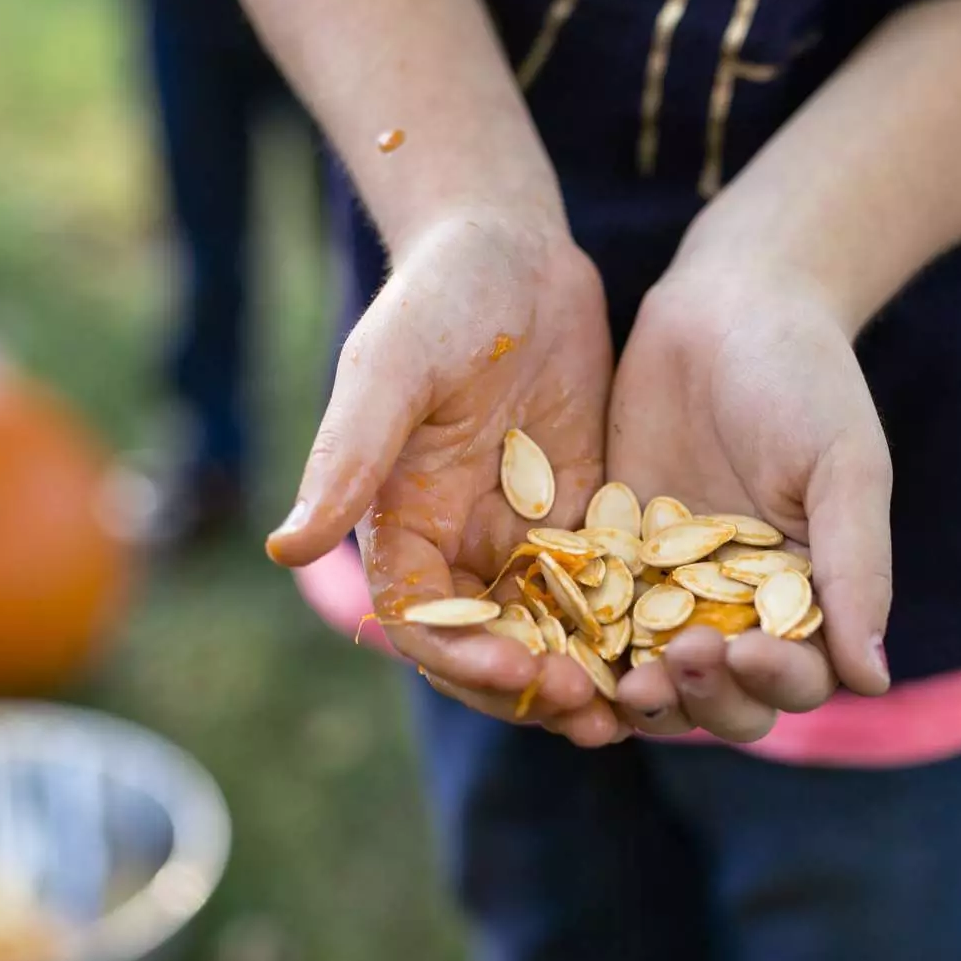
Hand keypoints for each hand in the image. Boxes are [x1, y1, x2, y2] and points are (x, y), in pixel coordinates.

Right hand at [264, 213, 625, 746]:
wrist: (512, 245)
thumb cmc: (437, 296)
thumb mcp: (392, 370)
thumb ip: (348, 456)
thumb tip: (282, 548)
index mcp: (402, 528)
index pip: (426, 627)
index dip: (467, 663)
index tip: (519, 675)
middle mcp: (462, 546)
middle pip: (493, 652)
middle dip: (536, 692)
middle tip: (593, 715)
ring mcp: (527, 538)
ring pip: (554, 637)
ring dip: (587, 678)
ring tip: (636, 706)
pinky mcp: (588, 518)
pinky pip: (609, 592)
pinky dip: (633, 629)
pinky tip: (678, 651)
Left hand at [606, 259, 893, 743]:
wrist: (728, 306)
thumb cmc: (807, 380)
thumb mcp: (844, 467)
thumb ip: (856, 569)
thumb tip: (874, 680)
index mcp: (807, 602)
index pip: (798, 679)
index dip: (776, 682)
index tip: (749, 651)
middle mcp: (739, 611)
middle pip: (724, 699)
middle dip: (705, 696)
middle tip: (678, 657)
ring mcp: (667, 591)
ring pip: (653, 679)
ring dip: (642, 692)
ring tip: (622, 678)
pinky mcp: (607, 559)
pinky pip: (590, 623)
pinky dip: (580, 650)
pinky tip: (561, 650)